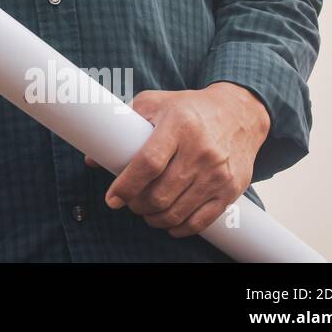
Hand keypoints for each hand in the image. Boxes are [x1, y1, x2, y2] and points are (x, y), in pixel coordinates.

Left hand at [84, 83, 270, 237]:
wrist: (240, 112)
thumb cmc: (189, 108)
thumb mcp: (154, 103)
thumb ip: (121, 125)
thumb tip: (92, 158)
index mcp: (178, 125)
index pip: (148, 164)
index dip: (126, 186)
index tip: (112, 198)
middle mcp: (201, 150)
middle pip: (160, 193)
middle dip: (137, 205)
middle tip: (130, 202)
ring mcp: (218, 173)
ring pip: (178, 211)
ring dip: (155, 218)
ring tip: (146, 212)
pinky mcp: (231, 189)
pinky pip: (202, 220)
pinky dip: (180, 228)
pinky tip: (170, 223)